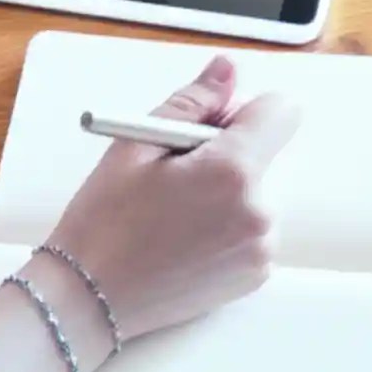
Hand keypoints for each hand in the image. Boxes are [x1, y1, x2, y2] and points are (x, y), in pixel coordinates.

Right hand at [48, 54, 300, 339]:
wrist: (90, 301)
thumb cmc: (104, 223)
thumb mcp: (137, 147)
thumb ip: (192, 103)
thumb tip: (228, 70)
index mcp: (233, 171)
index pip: (281, 111)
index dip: (244, 111)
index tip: (212, 127)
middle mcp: (259, 211)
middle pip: (269, 152)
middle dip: (232, 153)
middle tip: (178, 176)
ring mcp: (261, 248)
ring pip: (261, 191)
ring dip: (230, 192)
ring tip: (176, 213)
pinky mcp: (256, 274)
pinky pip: (255, 229)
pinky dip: (230, 226)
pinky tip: (186, 239)